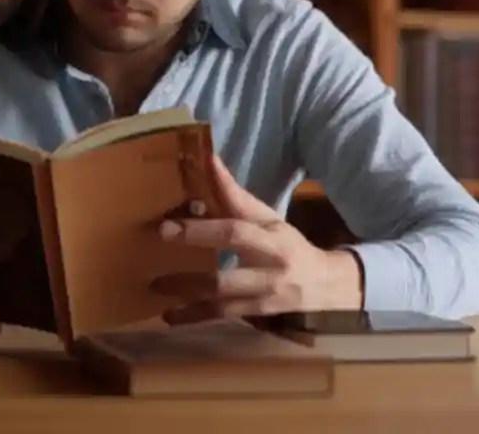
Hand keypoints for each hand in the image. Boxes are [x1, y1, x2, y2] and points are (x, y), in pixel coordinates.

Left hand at [150, 154, 361, 324]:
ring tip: (153, 286)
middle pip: (225, 273)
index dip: (202, 229)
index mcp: (272, 240)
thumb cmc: (289, 245)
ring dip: (185, 293)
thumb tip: (208, 161)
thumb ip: (236, 196)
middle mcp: (268, 272)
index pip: (236, 231)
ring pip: (220, 300)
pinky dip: (193, 317)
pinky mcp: (256, 316)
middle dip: (189, 267)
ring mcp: (262, 298)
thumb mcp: (269, 219)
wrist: (325, 286)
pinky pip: (221, 317)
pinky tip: (169, 316)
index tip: (168, 225)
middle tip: (159, 248)